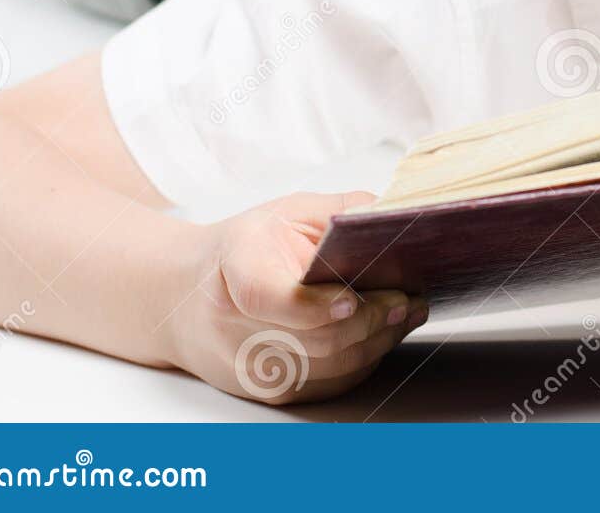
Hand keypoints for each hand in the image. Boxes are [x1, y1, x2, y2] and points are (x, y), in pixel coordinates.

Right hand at [168, 191, 427, 403]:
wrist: (190, 298)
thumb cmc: (248, 248)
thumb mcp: (287, 212)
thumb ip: (341, 210)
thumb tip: (395, 215)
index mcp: (236, 266)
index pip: (271, 296)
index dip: (314, 304)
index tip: (353, 296)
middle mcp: (235, 325)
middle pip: (314, 338)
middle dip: (370, 320)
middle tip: (408, 299)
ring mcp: (251, 366)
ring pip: (329, 365)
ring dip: (378, 341)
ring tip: (409, 312)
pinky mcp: (271, 390)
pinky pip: (330, 382)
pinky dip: (365, 359)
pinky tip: (387, 332)